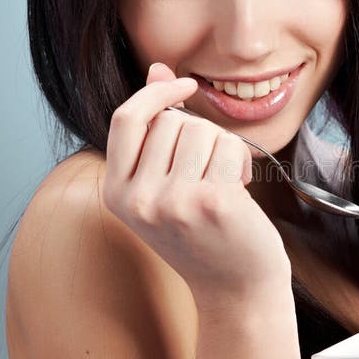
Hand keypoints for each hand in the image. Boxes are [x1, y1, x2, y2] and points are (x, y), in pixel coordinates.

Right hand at [102, 63, 292, 310]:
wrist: (235, 289)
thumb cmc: (204, 234)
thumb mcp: (166, 184)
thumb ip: (157, 129)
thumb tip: (157, 69)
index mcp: (117, 194)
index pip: (125, 119)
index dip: (155, 93)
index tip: (184, 85)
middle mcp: (138, 200)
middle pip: (171, 121)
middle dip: (200, 134)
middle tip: (210, 171)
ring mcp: (173, 202)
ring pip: (201, 130)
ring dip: (222, 148)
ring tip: (224, 182)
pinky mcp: (211, 202)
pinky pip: (228, 146)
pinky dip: (241, 160)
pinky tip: (241, 189)